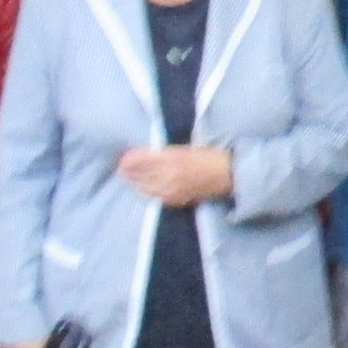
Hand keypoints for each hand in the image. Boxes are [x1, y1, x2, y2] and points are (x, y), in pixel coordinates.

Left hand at [117, 144, 235, 207]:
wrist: (229, 175)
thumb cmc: (209, 156)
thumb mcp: (187, 147)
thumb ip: (165, 152)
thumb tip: (147, 153)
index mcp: (171, 157)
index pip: (141, 160)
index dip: (129, 160)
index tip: (121, 157)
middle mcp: (168, 175)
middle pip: (140, 175)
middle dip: (128, 171)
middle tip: (119, 167)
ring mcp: (171, 189)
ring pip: (145, 187)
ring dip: (134, 182)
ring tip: (126, 178)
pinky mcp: (176, 199)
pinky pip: (155, 196)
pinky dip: (145, 191)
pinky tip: (141, 189)